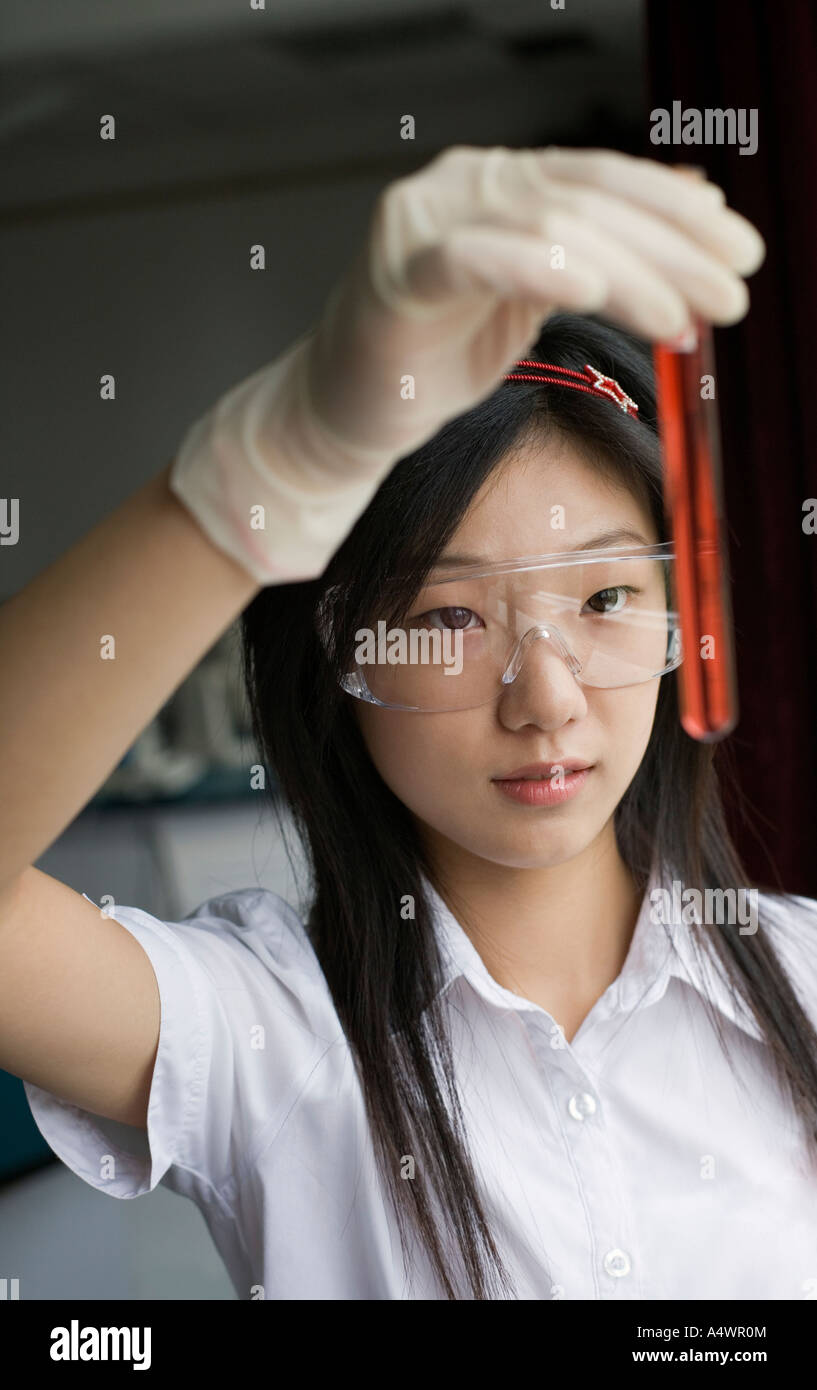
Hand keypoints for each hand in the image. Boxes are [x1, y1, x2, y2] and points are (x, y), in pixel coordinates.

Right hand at [301, 144, 765, 471]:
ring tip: (681, 316)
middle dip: (668, 249)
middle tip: (728, 293)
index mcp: (501, 182)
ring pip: (547, 226)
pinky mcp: (400, 274)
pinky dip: (537, 266)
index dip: (676, 212)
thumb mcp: (534, 300)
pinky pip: (476, 257)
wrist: (346, 412)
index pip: (604, 179)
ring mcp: (426, 221)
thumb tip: (694, 209)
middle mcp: (466, 184)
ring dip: (627, 272)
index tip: (738, 252)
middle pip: (586, 200)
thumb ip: (600, 254)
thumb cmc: (434, 359)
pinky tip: (592, 286)